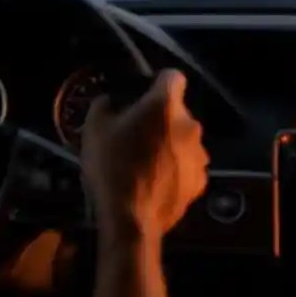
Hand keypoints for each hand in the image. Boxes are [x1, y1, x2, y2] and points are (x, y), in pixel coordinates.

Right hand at [81, 69, 209, 239]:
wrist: (131, 219)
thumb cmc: (112, 167)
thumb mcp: (94, 130)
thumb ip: (104, 105)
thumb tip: (110, 102)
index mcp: (165, 105)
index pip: (172, 77)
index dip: (157, 83)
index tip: (143, 96)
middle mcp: (190, 124)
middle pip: (178, 112)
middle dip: (161, 119)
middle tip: (136, 135)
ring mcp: (200, 154)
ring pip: (184, 139)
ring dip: (170, 144)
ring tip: (147, 163)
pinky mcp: (201, 180)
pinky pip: (188, 165)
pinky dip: (177, 169)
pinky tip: (157, 182)